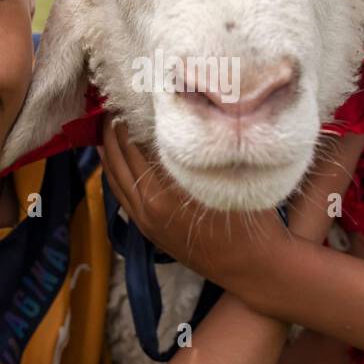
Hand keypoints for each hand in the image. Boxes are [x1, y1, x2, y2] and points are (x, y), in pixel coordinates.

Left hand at [97, 119, 285, 285]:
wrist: (255, 268)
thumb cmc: (251, 217)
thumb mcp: (230, 176)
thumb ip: (202, 150)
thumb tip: (182, 115)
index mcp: (162, 194)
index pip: (133, 145)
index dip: (128, 119)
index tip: (128, 96)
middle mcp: (147, 209)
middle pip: (117, 160)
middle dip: (112, 130)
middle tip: (114, 104)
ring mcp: (146, 223)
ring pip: (114, 180)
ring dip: (109, 152)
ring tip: (108, 126)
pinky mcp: (150, 232)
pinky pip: (122, 197)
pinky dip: (115, 174)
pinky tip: (117, 160)